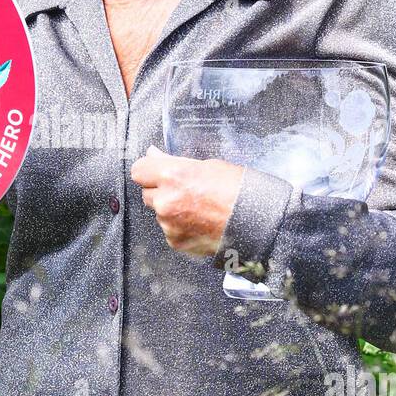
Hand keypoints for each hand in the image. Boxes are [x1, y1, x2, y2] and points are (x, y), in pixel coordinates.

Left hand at [129, 144, 245, 257]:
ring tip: (198, 209)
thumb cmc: (238, 190)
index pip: (139, 170)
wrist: (256, 222)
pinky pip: (170, 230)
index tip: (157, 171)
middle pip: (147, 193)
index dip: (149, 170)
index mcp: (172, 176)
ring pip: (159, 213)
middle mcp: (166, 201)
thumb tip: (153, 154)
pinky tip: (200, 222)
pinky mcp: (176, 241)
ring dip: (171, 210)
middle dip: (161, 191)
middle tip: (185, 191)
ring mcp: (169, 224)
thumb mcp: (207, 165)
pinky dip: (180, 227)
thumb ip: (175, 162)